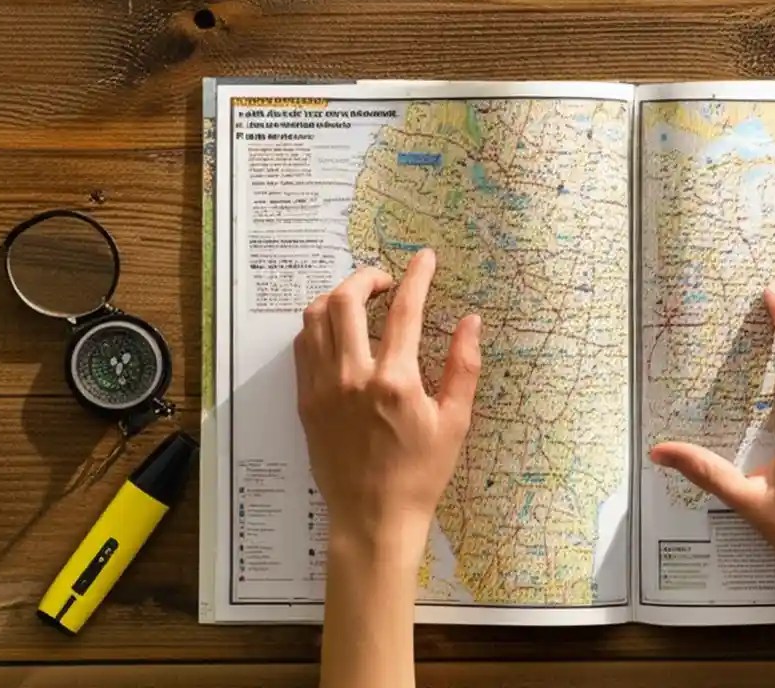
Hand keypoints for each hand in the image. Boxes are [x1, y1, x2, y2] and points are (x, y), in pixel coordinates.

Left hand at [294, 249, 481, 558]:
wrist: (373, 517)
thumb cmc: (421, 474)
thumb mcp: (455, 422)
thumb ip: (463, 366)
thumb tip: (471, 321)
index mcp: (395, 381)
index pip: (404, 309)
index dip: (416, 275)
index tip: (425, 258)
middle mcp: (352, 377)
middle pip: (347, 300)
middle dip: (368, 277)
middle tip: (388, 281)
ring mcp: (322, 388)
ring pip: (316, 317)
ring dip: (339, 297)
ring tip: (362, 302)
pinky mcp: (306, 401)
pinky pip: (303, 346)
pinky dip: (320, 325)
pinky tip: (339, 331)